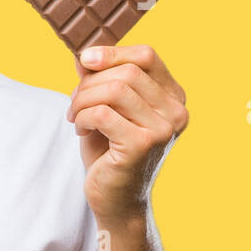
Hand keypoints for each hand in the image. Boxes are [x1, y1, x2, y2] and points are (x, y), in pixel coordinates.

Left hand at [66, 43, 188, 225]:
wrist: (115, 198)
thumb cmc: (110, 151)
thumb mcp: (105, 108)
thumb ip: (99, 81)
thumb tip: (84, 56)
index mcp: (173, 97)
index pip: (146, 56)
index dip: (112, 53)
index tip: (84, 61)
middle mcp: (176, 111)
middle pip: (126, 72)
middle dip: (90, 83)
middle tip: (74, 104)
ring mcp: (163, 129)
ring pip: (114, 90)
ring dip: (82, 100)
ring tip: (75, 118)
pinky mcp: (142, 144)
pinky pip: (102, 113)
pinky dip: (83, 118)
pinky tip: (82, 132)